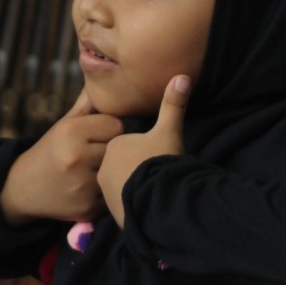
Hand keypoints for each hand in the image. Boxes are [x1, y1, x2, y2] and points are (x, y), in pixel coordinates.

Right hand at [0, 90, 123, 224]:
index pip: (115, 124)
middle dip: (109, 151)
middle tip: (92, 156)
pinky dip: (104, 192)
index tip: (94, 137)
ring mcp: (82, 184)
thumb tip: (104, 78)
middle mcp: (76, 157)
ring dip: (109, 172)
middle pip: (118, 147)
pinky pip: (111, 193)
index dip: (107, 130)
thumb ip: (86, 106)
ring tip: (90, 171)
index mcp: (70, 132)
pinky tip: (87, 188)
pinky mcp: (87, 206)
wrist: (22, 188)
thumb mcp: (63, 126)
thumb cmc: (49, 152)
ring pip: (116, 171)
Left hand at [97, 75, 190, 227]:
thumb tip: (183, 76)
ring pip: (123, 184)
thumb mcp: (169, 132)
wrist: (158, 201)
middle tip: (157, 175)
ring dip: (137, 187)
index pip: (130, 147)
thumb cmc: (161, 163)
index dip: (148, 153)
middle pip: (126, 166)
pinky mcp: (109, 209)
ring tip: (153, 189)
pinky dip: (134, 202)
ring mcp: (104, 190)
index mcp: (113, 146)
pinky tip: (147, 203)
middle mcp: (102, 167)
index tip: (158, 159)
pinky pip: (122, 202)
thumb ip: (173, 105)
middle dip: (140, 171)